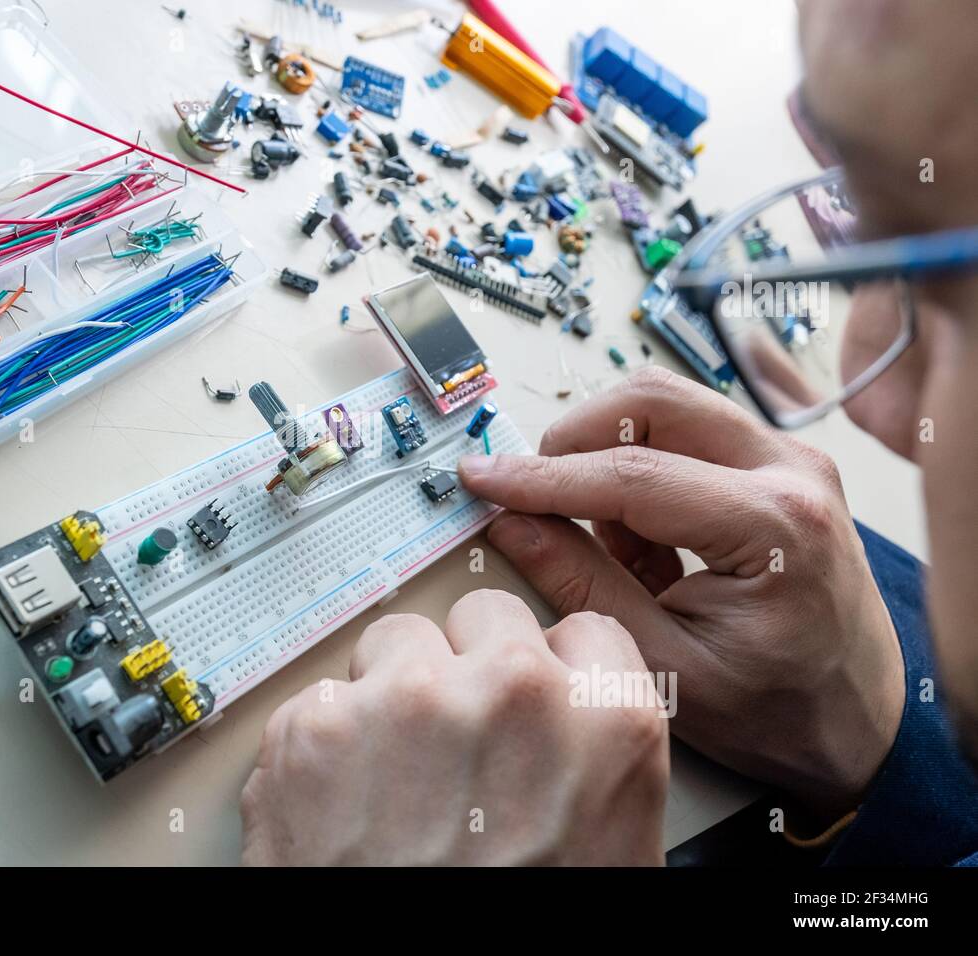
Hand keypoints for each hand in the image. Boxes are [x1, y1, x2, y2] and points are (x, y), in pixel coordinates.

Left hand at [240, 590, 668, 865]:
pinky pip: (322, 699)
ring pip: (394, 643)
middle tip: (451, 746)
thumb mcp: (609, 844)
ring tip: (393, 784)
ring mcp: (405, 702)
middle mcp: (510, 691)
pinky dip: (325, 748)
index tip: (526, 691)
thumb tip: (573, 707)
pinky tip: (345, 809)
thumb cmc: (519, 932)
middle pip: (481, 617)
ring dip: (391, 698)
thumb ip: (592, 750)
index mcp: (606, 721)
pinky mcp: (314, 730)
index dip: (549, 667)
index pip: (579, 630)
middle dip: (465, 670)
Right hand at [458, 367, 904, 812]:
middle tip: (533, 496)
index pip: (631, 474)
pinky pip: (684, 433)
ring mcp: (788, 459)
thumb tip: (513, 524)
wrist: (859, 718)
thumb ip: (583, 587)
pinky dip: (638, 472)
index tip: (483, 479)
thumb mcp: (665, 667)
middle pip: (652, 401)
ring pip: (666, 405)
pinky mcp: (775, 464)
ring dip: (607, 456)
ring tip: (606, 542)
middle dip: (574, 439)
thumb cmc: (778, 709)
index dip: (542, 476)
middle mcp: (792, 472)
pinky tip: (644, 545)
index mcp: (775, 528)